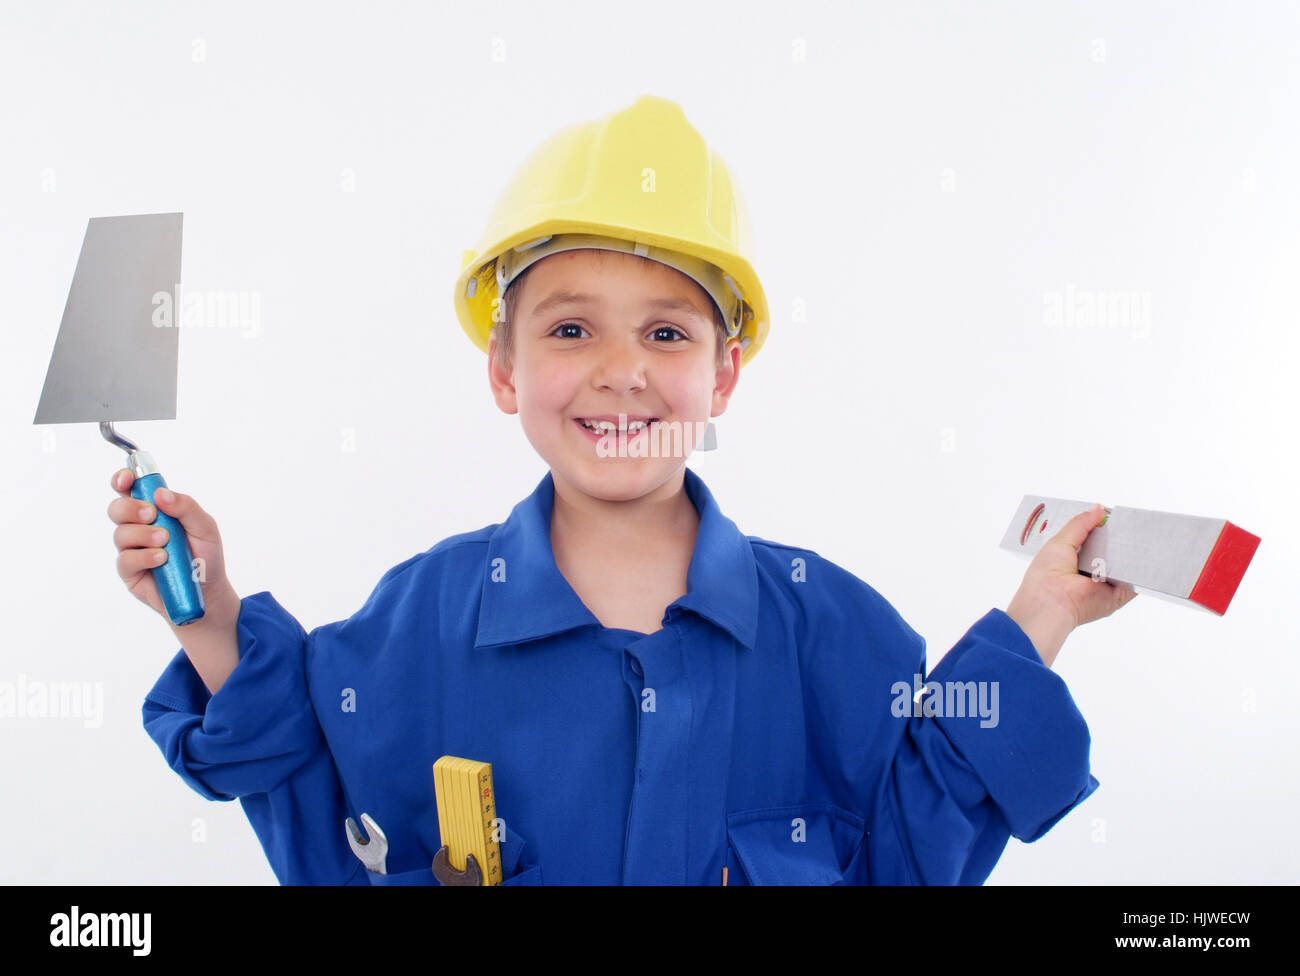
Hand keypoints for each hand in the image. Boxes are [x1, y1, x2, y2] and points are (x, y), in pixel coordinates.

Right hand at [108, 468, 238, 632]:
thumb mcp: (204, 527)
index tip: (126, 479)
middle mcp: (139, 527)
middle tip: (152, 515)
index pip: (131, 489)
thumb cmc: (205, 556)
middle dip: (131, 508)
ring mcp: (132, 549)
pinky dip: (145, 556)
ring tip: (166, 542)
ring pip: (120, 533)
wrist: (208, 592)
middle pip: (117, 508)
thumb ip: (186, 507)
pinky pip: (126, 559)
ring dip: (143, 534)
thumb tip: (161, 493)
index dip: (123, 480)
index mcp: (155, 511)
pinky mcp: (130, 572)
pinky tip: (162, 559)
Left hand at [1005, 503, 1138, 666]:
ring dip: (1132, 552)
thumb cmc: (1046, 577)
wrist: (1051, 604)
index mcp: (1075, 559)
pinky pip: (1136, 582)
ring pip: (1127, 564)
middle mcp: (1092, 572)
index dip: (1103, 528)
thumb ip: (1080, 524)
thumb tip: (1098, 508)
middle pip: (1113, 551)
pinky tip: (1145, 555)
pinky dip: (1141, 570)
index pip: (1095, 540)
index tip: (1113, 515)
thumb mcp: (1061, 541)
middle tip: (1130, 523)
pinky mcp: (1118, 595)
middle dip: (1120, 539)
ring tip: (1140, 535)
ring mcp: (1106, 584)